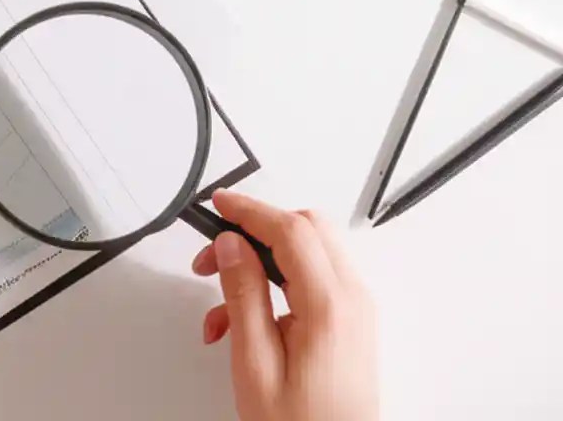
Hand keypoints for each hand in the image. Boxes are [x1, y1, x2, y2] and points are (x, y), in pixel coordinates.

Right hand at [192, 190, 377, 420]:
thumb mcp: (254, 363)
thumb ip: (243, 297)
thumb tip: (230, 246)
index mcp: (330, 307)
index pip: (291, 231)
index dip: (250, 210)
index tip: (218, 203)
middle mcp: (353, 300)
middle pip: (307, 229)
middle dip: (255, 231)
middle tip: (211, 255)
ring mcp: (356, 310)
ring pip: (309, 253)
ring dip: (261, 263)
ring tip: (219, 305)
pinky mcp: (351, 322)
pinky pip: (312, 281)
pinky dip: (276, 285)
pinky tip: (241, 321)